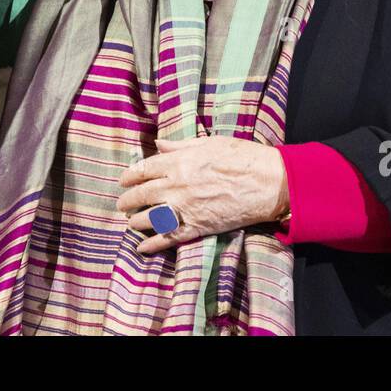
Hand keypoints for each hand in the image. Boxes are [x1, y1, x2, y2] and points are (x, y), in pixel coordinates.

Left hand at [116, 137, 289, 254]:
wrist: (268, 183)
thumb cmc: (242, 157)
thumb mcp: (209, 143)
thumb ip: (180, 145)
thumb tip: (159, 143)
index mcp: (179, 162)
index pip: (144, 169)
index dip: (130, 176)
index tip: (123, 181)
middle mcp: (177, 185)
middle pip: (142, 194)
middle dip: (128, 200)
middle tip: (122, 204)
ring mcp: (186, 208)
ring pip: (150, 217)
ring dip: (136, 221)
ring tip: (131, 222)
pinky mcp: (198, 227)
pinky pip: (169, 237)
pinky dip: (153, 244)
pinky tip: (141, 247)